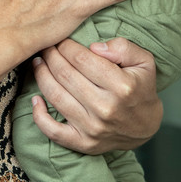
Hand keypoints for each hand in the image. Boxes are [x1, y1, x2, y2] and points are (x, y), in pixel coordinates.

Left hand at [30, 37, 161, 153]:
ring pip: (55, 96)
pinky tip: (35, 99)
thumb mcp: (144, 62)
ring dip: (41, 75)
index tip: (60, 39)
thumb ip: (123, 48)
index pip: (82, 59)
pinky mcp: (83, 143)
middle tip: (46, 46)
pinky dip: (39, 115)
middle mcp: (106, 109)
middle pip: (65, 74)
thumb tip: (95, 47)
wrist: (145, 126)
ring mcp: (93, 128)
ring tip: (38, 62)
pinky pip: (53, 131)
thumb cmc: (140, 88)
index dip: (66, 45)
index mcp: (121, 87)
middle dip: (51, 55)